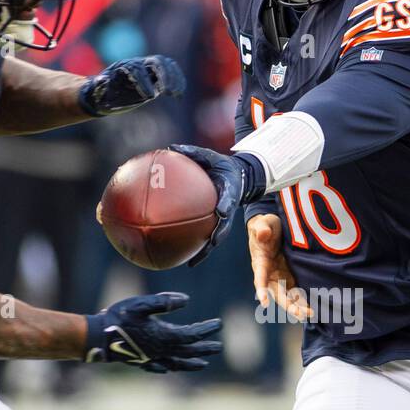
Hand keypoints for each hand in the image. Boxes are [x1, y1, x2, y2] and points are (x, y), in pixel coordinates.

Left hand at [80, 55, 184, 117]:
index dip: (144, 81)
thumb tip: (101, 80)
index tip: (149, 97)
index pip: (137, 69)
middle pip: (156, 61)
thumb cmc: (103, 94)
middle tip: (167, 93)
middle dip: (164, 76)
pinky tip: (179, 94)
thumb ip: (100, 86)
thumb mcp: (99, 93)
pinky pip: (171, 72)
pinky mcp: (156, 76)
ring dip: (174, 78)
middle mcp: (138, 64)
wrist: (108, 93)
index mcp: (124, 67)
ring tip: (176, 94)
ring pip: (166, 64)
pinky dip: (178, 81)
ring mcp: (149, 69)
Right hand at [83, 292, 222, 372]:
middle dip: (205, 348)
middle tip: (219, 347)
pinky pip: (161, 367)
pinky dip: (170, 368)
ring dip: (192, 363)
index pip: (192, 335)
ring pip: (177, 363)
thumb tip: (186, 300)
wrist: (97, 337)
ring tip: (204, 364)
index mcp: (164, 336)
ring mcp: (151, 358)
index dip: (206, 330)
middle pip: (188, 351)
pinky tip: (171, 370)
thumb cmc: (119, 317)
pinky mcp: (141, 362)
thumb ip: (164, 301)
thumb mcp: (141, 304)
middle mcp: (161, 350)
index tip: (218, 325)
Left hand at [168, 144, 255, 265]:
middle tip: (208, 246)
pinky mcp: (216, 224)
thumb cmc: (222, 166)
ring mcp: (223, 220)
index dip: (226, 204)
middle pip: (224, 227)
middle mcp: (227, 209)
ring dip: (205, 251)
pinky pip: (204, 237)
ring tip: (192, 262)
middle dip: (216, 237)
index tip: (221, 210)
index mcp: (229, 192)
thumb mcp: (211, 156)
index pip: (229, 199)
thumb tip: (171, 147)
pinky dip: (195, 248)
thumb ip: (193, 153)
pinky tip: (179, 256)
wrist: (238, 178)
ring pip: (215, 238)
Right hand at [248, 214, 311, 320]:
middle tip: (299, 313)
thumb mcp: (263, 222)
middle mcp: (270, 275)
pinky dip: (303, 301)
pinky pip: (296, 293)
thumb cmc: (266, 225)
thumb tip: (263, 234)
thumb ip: (262, 227)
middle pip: (277, 294)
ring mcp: (280, 278)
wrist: (273, 229)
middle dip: (287, 305)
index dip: (262, 290)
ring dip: (297, 307)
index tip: (264, 303)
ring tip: (310, 314)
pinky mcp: (290, 279)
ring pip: (287, 297)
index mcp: (260, 263)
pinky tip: (314, 308)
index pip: (260, 278)